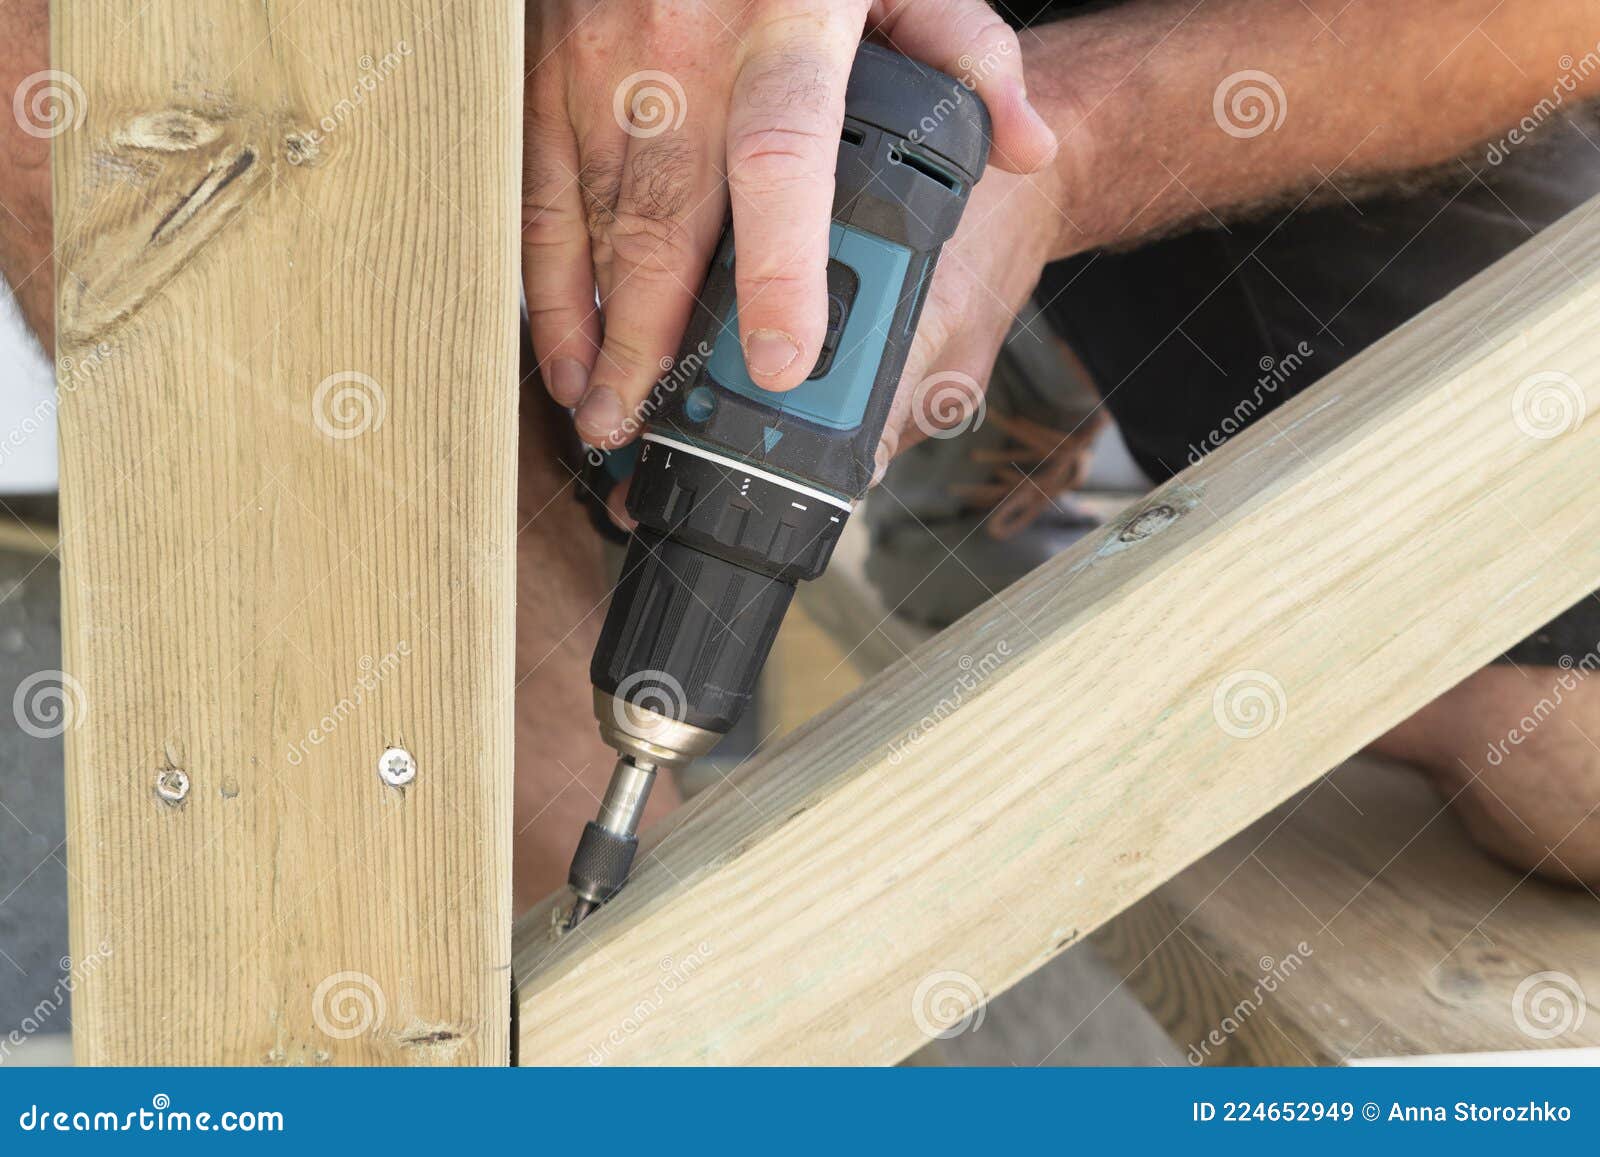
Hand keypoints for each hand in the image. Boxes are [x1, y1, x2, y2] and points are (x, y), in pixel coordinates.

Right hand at [522, 0, 1057, 450]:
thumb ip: (970, 52)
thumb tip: (1026, 147)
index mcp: (787, 29)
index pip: (783, 161)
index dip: (779, 269)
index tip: (781, 359)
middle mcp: (680, 53)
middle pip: (663, 224)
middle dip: (651, 342)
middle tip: (646, 426)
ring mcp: (600, 62)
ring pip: (595, 222)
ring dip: (594, 327)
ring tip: (603, 410)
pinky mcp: (550, 70)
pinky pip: (540, 193)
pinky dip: (546, 276)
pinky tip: (560, 338)